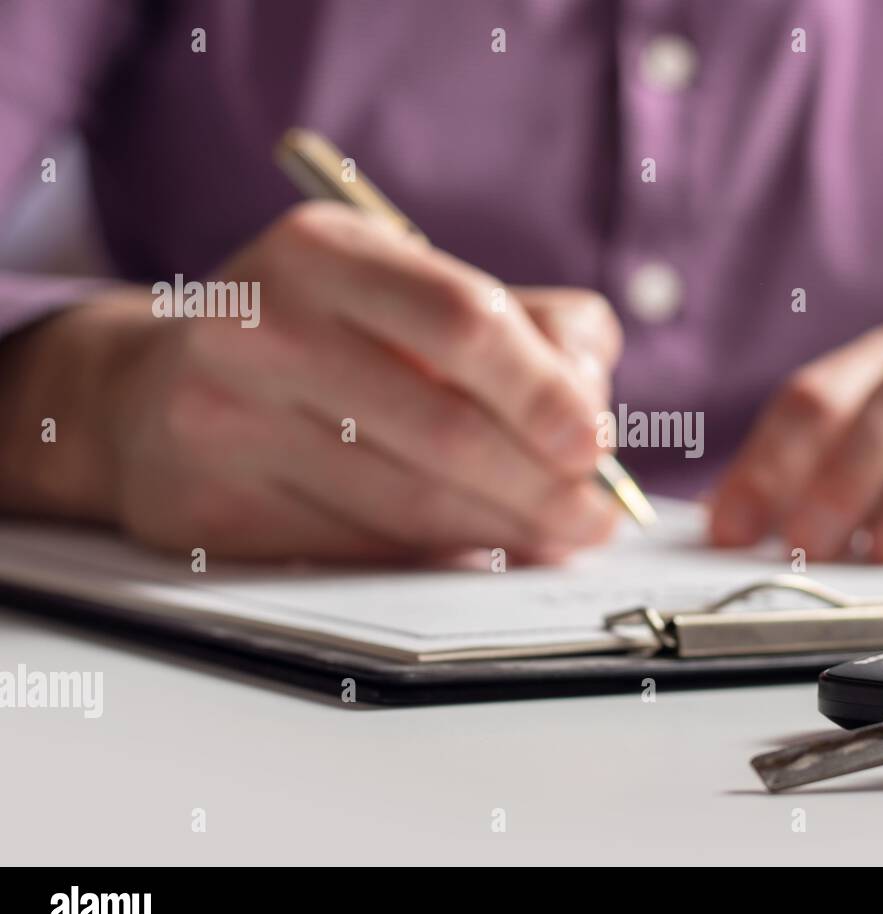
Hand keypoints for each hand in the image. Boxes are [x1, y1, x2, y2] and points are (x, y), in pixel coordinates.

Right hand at [3, 202, 621, 560]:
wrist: (149, 395)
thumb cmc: (318, 335)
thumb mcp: (405, 290)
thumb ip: (524, 327)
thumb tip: (595, 411)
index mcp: (322, 253)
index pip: (461, 320)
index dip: (543, 390)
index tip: (597, 444)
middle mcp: (263, 328)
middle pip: (444, 427)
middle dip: (541, 485)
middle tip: (597, 514)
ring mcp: (225, 424)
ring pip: (410, 503)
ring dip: (506, 530)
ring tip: (559, 532)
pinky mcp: (215, 510)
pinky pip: (364, 548)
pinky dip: (441, 555)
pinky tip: (483, 546)